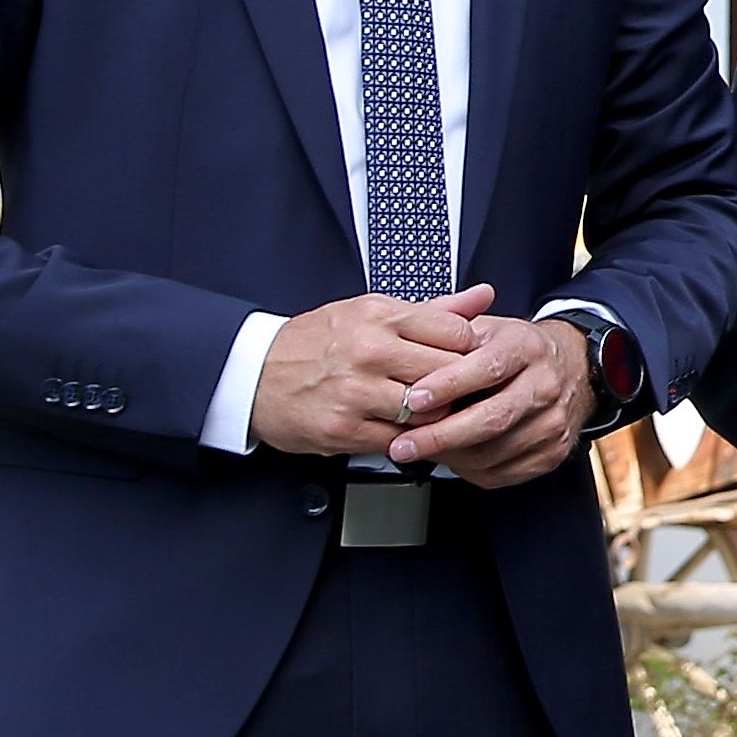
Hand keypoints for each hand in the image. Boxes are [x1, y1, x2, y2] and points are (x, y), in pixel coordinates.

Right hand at [252, 287, 491, 461]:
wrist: (253, 372)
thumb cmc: (316, 341)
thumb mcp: (371, 312)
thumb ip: (434, 310)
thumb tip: (484, 296)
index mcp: (381, 316)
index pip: (458, 333)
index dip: (471, 350)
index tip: (470, 359)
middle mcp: (370, 351)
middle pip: (448, 373)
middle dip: (460, 386)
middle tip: (460, 391)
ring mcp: (356, 392)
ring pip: (428, 411)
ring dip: (435, 416)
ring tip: (431, 411)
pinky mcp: (343, 429)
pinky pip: (399, 440)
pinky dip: (409, 439)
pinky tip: (405, 429)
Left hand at [388, 305, 599, 487]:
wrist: (571, 368)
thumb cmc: (514, 351)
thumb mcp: (485, 328)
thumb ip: (449, 336)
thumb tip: (409, 355)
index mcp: (527, 347)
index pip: (488, 367)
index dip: (448, 385)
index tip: (413, 399)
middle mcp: (546, 384)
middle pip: (493, 418)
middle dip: (441, 436)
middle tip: (402, 445)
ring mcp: (553, 421)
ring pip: (494, 451)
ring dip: (450, 457)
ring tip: (419, 452)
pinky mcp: (553, 452)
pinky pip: (502, 473)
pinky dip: (469, 470)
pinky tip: (452, 457)